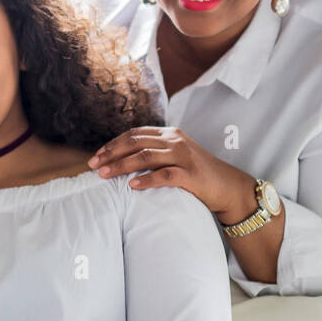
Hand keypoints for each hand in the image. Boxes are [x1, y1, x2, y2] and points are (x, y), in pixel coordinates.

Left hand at [88, 126, 256, 221]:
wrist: (228, 186)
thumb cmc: (197, 173)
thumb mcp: (175, 156)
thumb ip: (155, 151)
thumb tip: (122, 159)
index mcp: (169, 134)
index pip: (134, 134)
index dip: (113, 144)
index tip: (96, 156)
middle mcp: (175, 141)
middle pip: (135, 143)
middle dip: (111, 154)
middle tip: (93, 166)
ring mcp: (183, 156)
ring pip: (146, 157)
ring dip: (121, 166)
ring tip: (105, 175)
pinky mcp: (191, 174)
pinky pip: (164, 175)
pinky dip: (146, 180)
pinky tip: (132, 186)